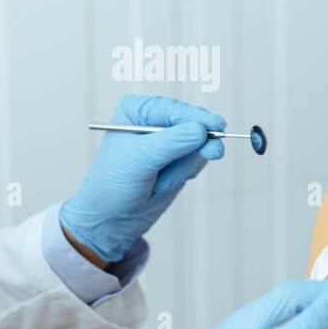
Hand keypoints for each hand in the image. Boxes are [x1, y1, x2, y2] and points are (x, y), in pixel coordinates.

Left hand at [60, 94, 224, 262]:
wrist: (111, 219)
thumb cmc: (114, 184)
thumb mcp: (140, 160)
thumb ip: (172, 142)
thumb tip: (202, 130)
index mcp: (137, 110)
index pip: (174, 109)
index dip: (196, 118)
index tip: (216, 127)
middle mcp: (153, 120)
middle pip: (192, 124)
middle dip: (192, 147)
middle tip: (213, 152)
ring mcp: (167, 141)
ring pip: (198, 144)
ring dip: (185, 166)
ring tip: (161, 182)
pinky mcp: (177, 160)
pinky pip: (196, 160)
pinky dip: (187, 173)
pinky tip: (166, 183)